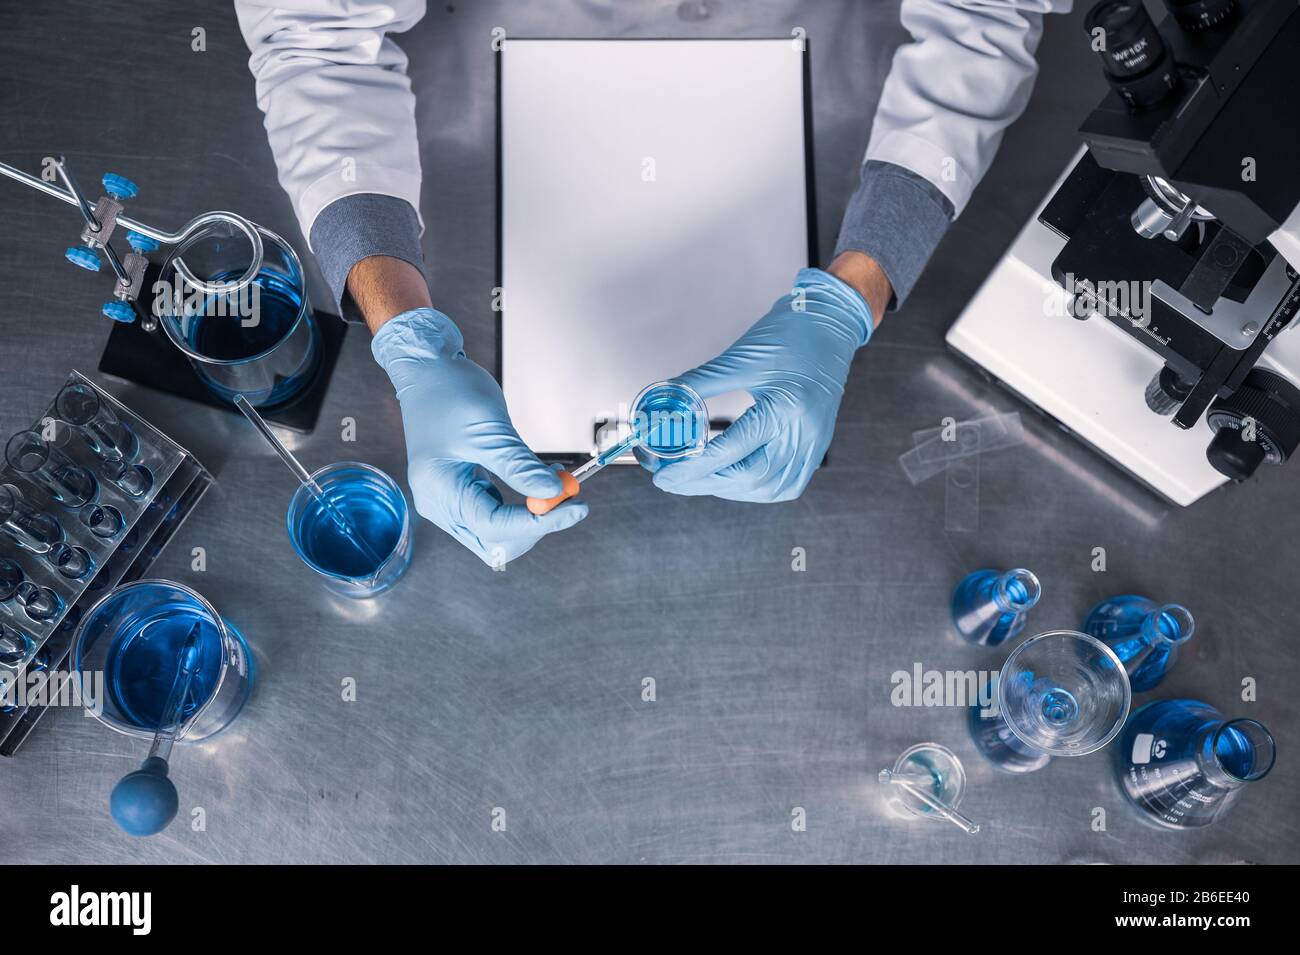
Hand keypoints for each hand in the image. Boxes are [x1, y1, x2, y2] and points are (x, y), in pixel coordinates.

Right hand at [371, 308, 586, 565]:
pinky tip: (537, 480)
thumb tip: (553, 494)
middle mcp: (439, 503)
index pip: (495, 526)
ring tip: (554, 485)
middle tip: (565, 498)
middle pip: (495, 540)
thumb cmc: (447, 392)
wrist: (428, 370)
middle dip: (534, 525)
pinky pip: (494, 512)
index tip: (573, 507)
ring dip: (529, 516)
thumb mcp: (490, 430)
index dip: (539, 522)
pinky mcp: (459, 491)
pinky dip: (521, 504)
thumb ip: (521, 467)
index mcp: (439, 490)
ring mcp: (447, 500)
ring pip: (497, 532)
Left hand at [650, 266, 874, 501]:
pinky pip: (785, 484)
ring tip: (697, 477)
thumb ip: (697, 386)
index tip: (664, 475)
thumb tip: (664, 403)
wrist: (831, 323)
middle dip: (703, 483)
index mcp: (785, 409)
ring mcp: (814, 444)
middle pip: (748, 478)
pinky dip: (755, 487)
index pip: (730, 453)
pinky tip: (733, 478)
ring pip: (768, 489)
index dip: (691, 468)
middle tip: (671, 477)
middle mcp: (803, 434)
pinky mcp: (816, 447)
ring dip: (729, 488)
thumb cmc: (792, 333)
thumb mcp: (738, 358)